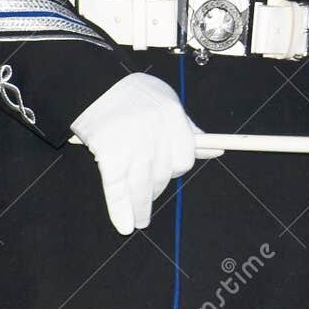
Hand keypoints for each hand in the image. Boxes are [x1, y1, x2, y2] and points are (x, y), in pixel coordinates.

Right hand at [69, 72, 198, 234]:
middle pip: (164, 173)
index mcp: (172, 115)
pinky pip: (117, 190)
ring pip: (143, 187)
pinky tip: (125, 224)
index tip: (171, 175)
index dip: (179, 169)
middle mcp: (155, 131)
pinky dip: (121, 210)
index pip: (186, 156)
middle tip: (151, 193)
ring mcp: (132, 145)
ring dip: (142, 208)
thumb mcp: (166, 101)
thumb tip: (215, 149)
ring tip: (141, 220)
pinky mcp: (110, 155)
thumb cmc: (133, 94)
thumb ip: (188, 127)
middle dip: (158, 187)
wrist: (93, 83)